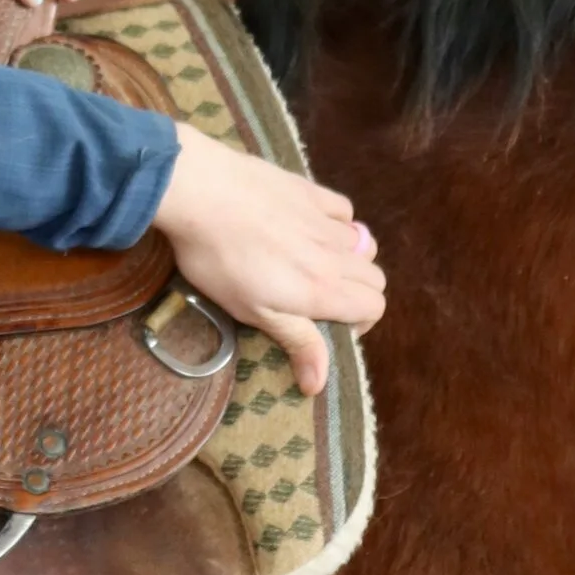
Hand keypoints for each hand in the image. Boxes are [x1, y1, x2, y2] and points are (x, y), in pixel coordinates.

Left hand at [150, 124, 384, 398]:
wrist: (200, 191)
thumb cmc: (220, 260)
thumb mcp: (253, 311)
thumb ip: (296, 341)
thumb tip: (320, 384)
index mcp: (324, 289)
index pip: (375, 307)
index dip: (360, 322)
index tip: (327, 325)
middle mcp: (336, 254)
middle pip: (375, 277)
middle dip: (357, 293)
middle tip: (318, 299)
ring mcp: (325, 219)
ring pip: (364, 244)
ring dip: (348, 259)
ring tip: (313, 264)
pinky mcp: (310, 190)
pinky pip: (344, 210)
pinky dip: (338, 223)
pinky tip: (310, 226)